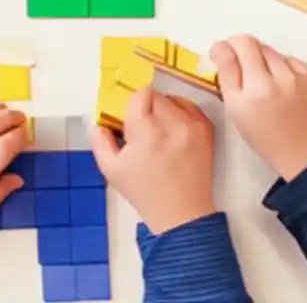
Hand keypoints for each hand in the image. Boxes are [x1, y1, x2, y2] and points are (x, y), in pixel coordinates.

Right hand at [92, 90, 215, 233]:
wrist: (181, 212)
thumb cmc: (147, 193)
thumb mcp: (111, 170)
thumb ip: (100, 141)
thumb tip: (100, 125)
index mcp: (147, 131)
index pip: (140, 95)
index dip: (132, 107)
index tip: (131, 120)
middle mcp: (172, 124)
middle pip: (156, 96)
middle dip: (147, 109)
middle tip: (143, 131)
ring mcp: (192, 127)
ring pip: (174, 100)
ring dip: (165, 111)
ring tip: (160, 134)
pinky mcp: (206, 131)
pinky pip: (191, 109)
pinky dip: (182, 116)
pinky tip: (174, 134)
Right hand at [213, 36, 306, 181]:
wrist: (299, 148)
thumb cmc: (262, 134)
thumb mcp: (234, 109)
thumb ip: (226, 75)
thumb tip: (221, 47)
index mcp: (253, 90)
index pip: (234, 48)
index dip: (223, 48)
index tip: (220, 55)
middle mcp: (275, 79)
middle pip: (250, 42)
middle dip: (239, 50)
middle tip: (238, 67)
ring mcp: (294, 75)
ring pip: (267, 48)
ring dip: (258, 57)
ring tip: (258, 79)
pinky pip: (285, 57)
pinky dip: (278, 64)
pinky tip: (276, 81)